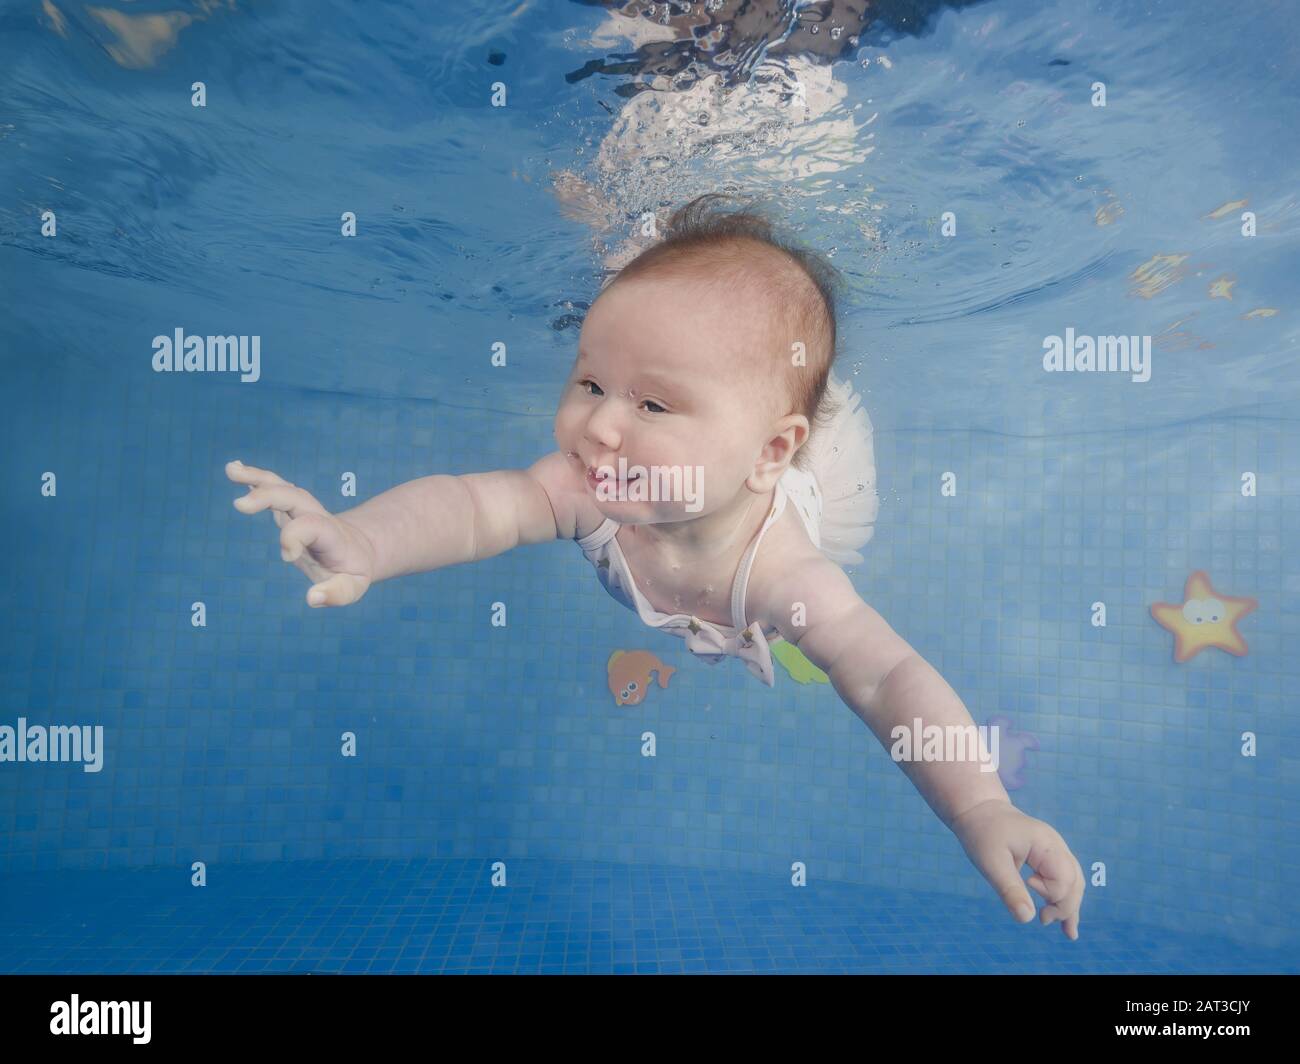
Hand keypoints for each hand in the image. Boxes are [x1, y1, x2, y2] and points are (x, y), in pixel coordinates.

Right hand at [225, 460, 374, 607]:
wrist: (359, 549)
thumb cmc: (351, 571)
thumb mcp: (352, 587)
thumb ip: (336, 593)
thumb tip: (312, 598)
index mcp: (330, 535)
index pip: (309, 526)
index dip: (294, 537)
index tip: (289, 557)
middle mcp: (316, 517)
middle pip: (294, 498)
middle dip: (269, 497)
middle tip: (240, 505)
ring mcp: (304, 510)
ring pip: (283, 488)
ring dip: (258, 478)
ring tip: (231, 469)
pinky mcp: (292, 510)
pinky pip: (275, 489)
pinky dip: (256, 480)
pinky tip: (234, 469)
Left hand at [951, 798, 1083, 939]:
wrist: (979, 811)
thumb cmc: (983, 833)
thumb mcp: (991, 862)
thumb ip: (1009, 889)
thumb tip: (1027, 919)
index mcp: (1046, 843)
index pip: (1064, 878)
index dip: (1050, 892)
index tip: (1028, 885)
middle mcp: (1056, 846)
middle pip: (1074, 882)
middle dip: (1064, 906)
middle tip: (1043, 920)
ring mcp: (1054, 850)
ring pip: (1073, 883)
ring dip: (1069, 906)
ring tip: (1067, 932)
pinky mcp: (1048, 857)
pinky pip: (1064, 880)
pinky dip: (1064, 899)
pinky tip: (1065, 920)